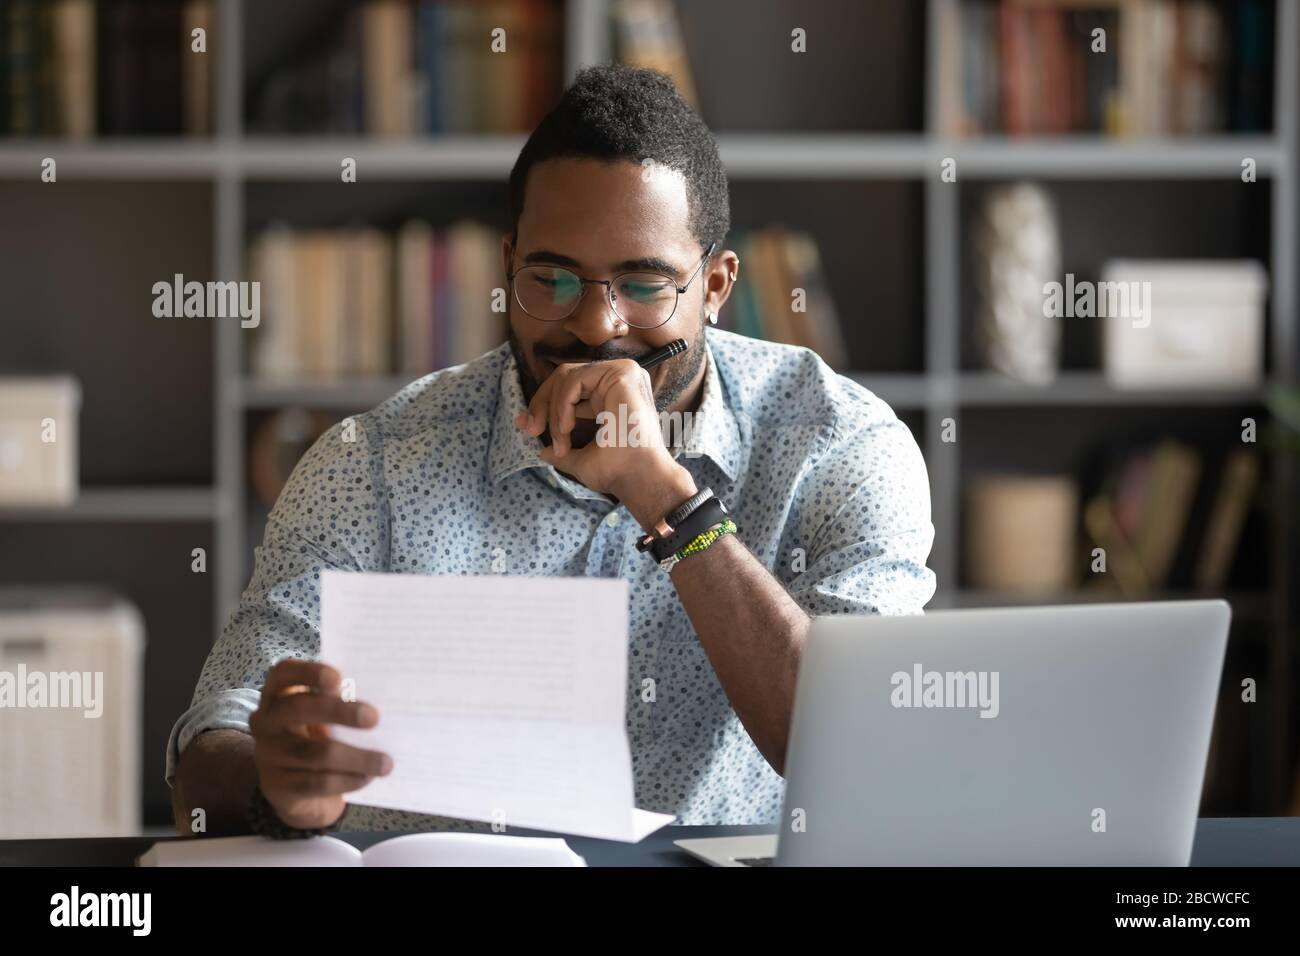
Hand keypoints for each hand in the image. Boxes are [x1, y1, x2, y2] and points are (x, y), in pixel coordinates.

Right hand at [249, 659, 391, 829]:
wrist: (293, 789)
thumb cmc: (314, 738)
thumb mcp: (320, 717)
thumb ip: (337, 704)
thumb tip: (380, 703)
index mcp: (277, 695)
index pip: (283, 674)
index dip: (308, 672)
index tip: (337, 678)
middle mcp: (266, 721)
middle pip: (299, 709)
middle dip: (339, 711)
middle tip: (374, 718)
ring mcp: (268, 755)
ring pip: (315, 753)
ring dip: (356, 757)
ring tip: (385, 762)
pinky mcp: (278, 787)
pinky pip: (317, 782)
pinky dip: (347, 779)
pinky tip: (367, 777)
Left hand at [514, 358, 694, 519]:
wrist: (640, 480)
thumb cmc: (618, 472)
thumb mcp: (581, 459)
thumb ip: (563, 449)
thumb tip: (544, 452)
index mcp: (611, 394)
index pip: (570, 387)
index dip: (544, 404)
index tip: (526, 427)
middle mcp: (618, 380)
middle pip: (565, 376)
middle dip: (541, 402)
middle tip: (529, 427)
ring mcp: (622, 373)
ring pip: (566, 377)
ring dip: (553, 409)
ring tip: (559, 439)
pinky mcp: (622, 374)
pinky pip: (575, 380)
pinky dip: (562, 405)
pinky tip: (566, 428)